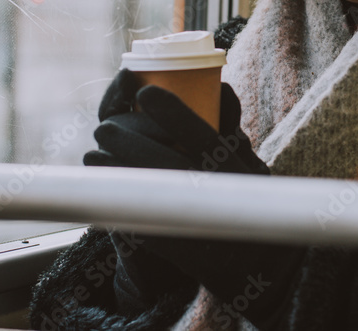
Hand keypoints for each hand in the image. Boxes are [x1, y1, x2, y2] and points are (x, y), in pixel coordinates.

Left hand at [86, 80, 301, 328]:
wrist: (263, 268)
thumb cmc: (252, 204)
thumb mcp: (251, 166)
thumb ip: (231, 132)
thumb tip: (219, 88)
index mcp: (239, 170)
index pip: (205, 135)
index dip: (174, 112)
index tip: (145, 92)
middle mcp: (224, 196)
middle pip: (168, 164)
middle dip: (130, 142)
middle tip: (104, 128)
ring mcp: (204, 226)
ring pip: (151, 193)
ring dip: (117, 172)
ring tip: (94, 155)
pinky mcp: (183, 254)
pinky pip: (146, 227)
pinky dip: (121, 206)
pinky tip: (104, 192)